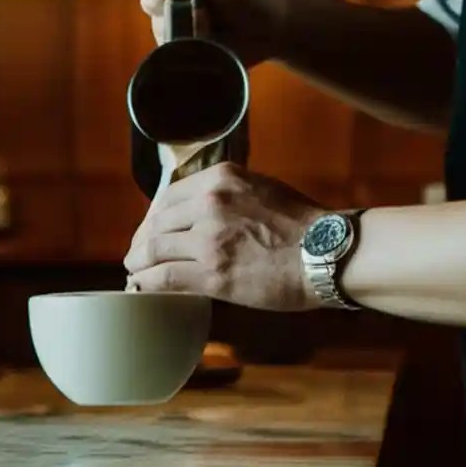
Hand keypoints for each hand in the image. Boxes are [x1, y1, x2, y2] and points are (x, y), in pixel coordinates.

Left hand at [124, 162, 325, 311]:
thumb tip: (196, 211)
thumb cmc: (303, 226)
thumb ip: (226, 195)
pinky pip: (163, 277)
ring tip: (136, 272)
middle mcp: (210, 202)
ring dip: (138, 263)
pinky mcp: (213, 273)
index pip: (168, 196)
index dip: (152, 217)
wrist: (329, 253)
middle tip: (138, 255)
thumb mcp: (260, 189)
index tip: (150, 230)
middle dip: (142, 241)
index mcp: (221, 178)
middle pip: (156, 223)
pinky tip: (141, 288)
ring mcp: (210, 238)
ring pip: (153, 250)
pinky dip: (146, 283)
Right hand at [141, 0, 288, 66]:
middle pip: (153, 8)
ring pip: (162, 31)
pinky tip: (209, 46)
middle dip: (175, 18)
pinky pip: (173, 51)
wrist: (274, 29)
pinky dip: (189, 51)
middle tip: (203, 20)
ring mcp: (177, 18)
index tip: (172, 4)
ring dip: (186, 36)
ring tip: (212, 33)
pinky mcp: (183, 43)